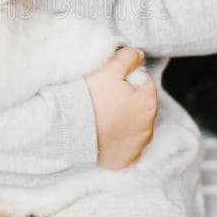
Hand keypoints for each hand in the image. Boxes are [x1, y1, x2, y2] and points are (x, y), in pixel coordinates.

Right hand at [85, 47, 156, 169]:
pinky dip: (120, 142)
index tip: (111, 83)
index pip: (144, 83)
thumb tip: (140, 55)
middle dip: (127, 101)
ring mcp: (137, 146)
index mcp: (148, 102)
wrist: (68, 130)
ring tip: (102, 117)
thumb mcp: (108, 69)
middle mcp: (148, 127)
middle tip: (104, 98)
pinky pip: (127, 148)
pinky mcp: (125, 160)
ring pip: (135, 127)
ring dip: (124, 121)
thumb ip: (128, 57)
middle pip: (140, 106)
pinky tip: (105, 135)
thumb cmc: (89, 97)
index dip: (127, 80)